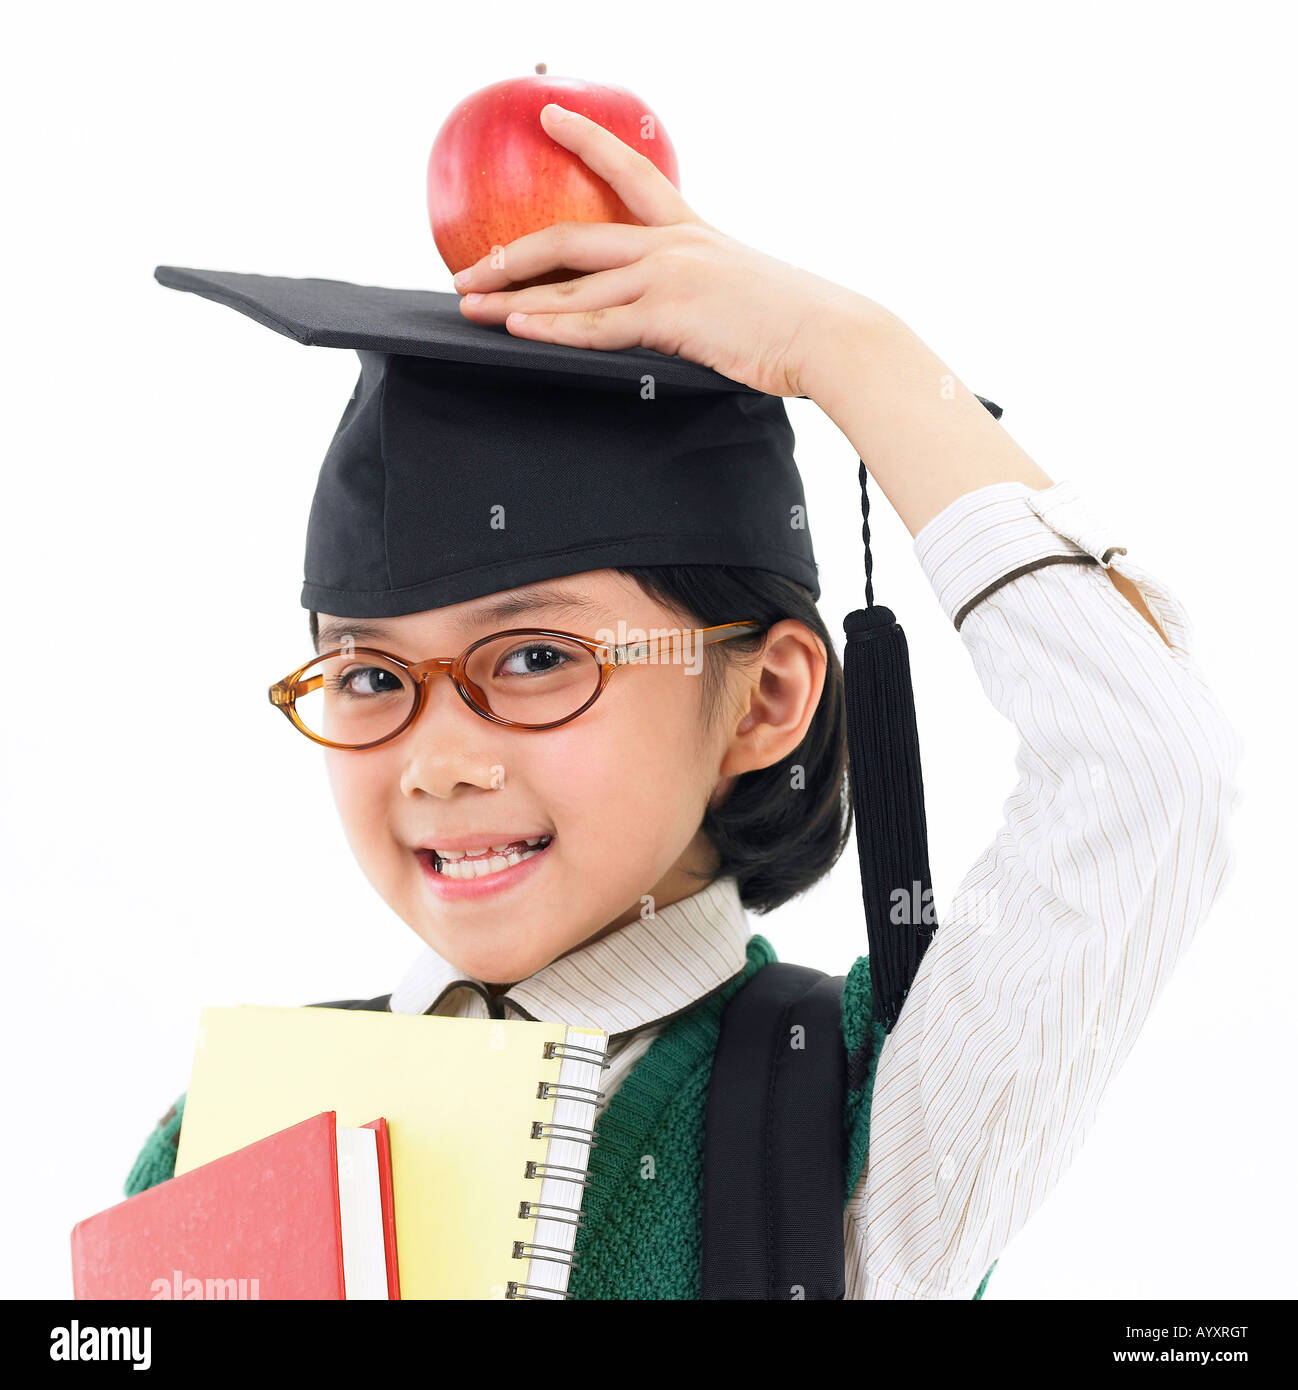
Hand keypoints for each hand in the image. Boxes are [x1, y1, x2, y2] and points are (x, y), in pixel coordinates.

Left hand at [452, 102, 880, 399]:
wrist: (830, 333)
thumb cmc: (794, 318)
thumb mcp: (740, 286)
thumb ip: (699, 286)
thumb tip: (681, 306)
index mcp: (688, 230)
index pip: (629, 172)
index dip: (585, 139)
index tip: (548, 115)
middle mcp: (670, 245)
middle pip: (570, 237)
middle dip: (510, 254)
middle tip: (469, 269)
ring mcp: (667, 279)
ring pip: (572, 285)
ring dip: (512, 296)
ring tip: (470, 303)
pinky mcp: (670, 319)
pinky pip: (599, 325)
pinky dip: (553, 327)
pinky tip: (518, 326)